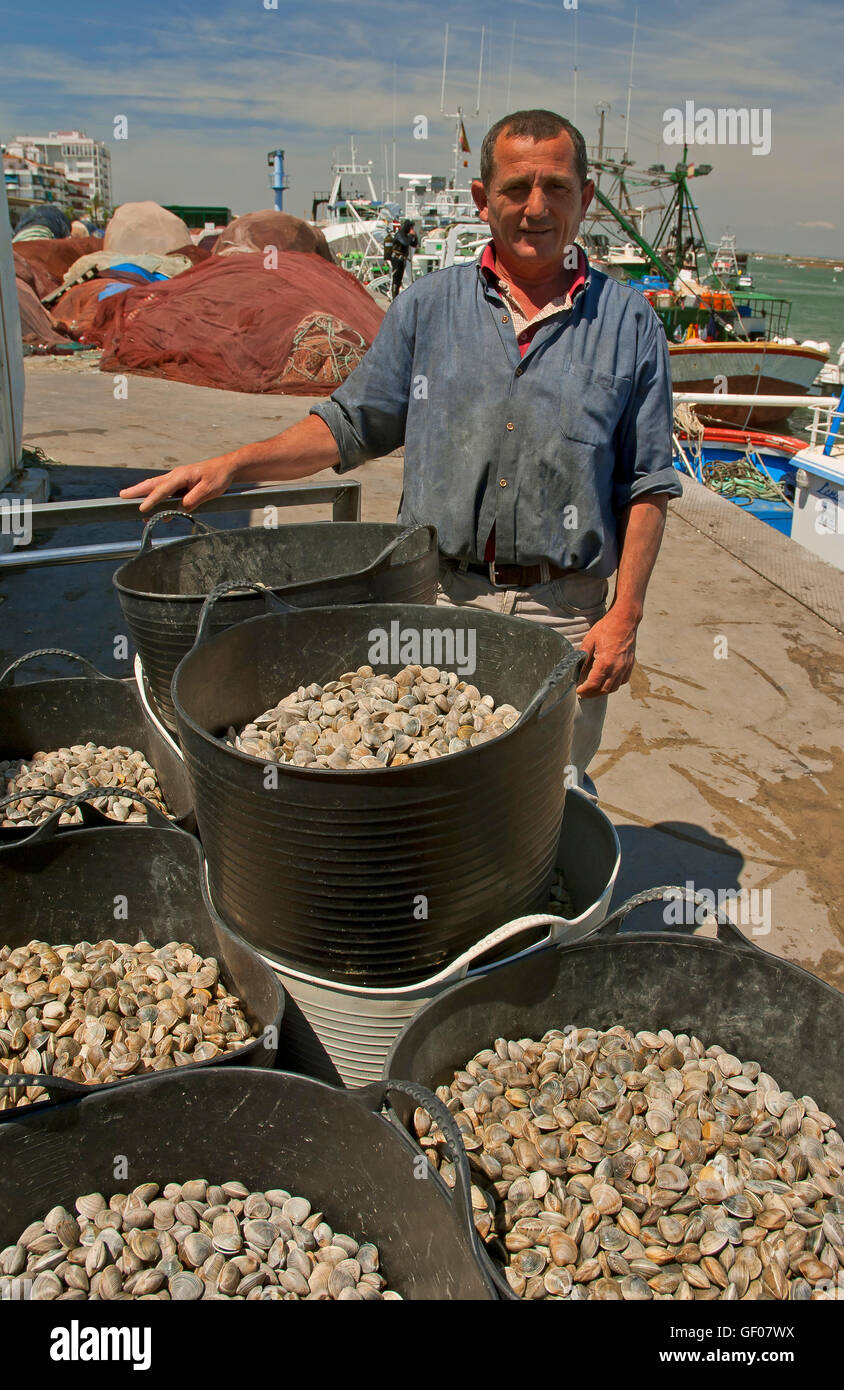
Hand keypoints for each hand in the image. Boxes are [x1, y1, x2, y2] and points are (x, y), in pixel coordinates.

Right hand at [119, 454, 237, 513]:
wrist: (227, 468)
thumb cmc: (218, 477)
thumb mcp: (209, 489)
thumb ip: (194, 499)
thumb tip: (180, 507)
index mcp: (181, 475)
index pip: (163, 490)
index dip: (152, 500)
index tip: (142, 509)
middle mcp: (176, 475)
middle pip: (152, 484)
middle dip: (137, 490)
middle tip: (121, 496)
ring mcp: (177, 479)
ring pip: (156, 487)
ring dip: (144, 494)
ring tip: (130, 502)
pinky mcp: (180, 484)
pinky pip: (165, 492)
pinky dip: (156, 497)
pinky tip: (153, 508)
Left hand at [576, 607, 639, 698]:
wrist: (625, 620)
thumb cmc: (607, 628)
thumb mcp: (589, 641)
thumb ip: (583, 658)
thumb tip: (577, 671)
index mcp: (605, 662)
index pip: (593, 684)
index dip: (584, 690)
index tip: (578, 690)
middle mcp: (617, 668)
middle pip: (603, 690)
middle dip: (592, 694)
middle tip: (583, 693)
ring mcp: (625, 667)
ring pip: (613, 688)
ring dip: (602, 691)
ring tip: (593, 689)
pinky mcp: (630, 665)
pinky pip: (622, 681)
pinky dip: (613, 685)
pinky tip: (606, 682)